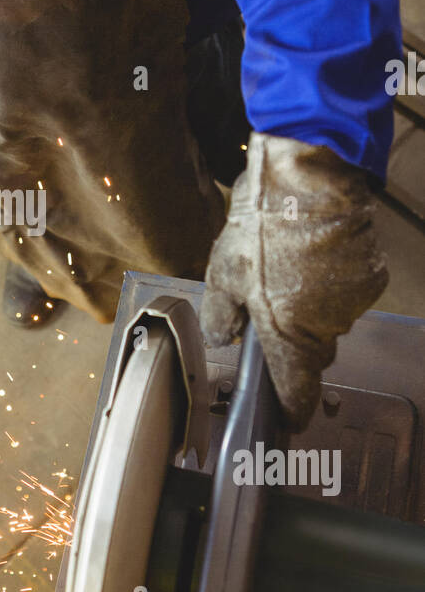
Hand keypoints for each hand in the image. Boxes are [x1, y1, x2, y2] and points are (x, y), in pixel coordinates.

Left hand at [199, 131, 388, 430]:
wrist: (310, 172)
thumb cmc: (263, 221)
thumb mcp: (221, 269)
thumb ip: (219, 313)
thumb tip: (222, 335)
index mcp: (288, 330)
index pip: (297, 389)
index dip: (292, 408)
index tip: (290, 419)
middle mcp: (327, 324)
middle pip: (312, 351)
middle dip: (294, 340)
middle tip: (272, 307)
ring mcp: (353, 300)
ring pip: (330, 320)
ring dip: (312, 306)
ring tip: (289, 267)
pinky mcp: (372, 275)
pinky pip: (347, 294)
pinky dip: (331, 283)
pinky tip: (311, 255)